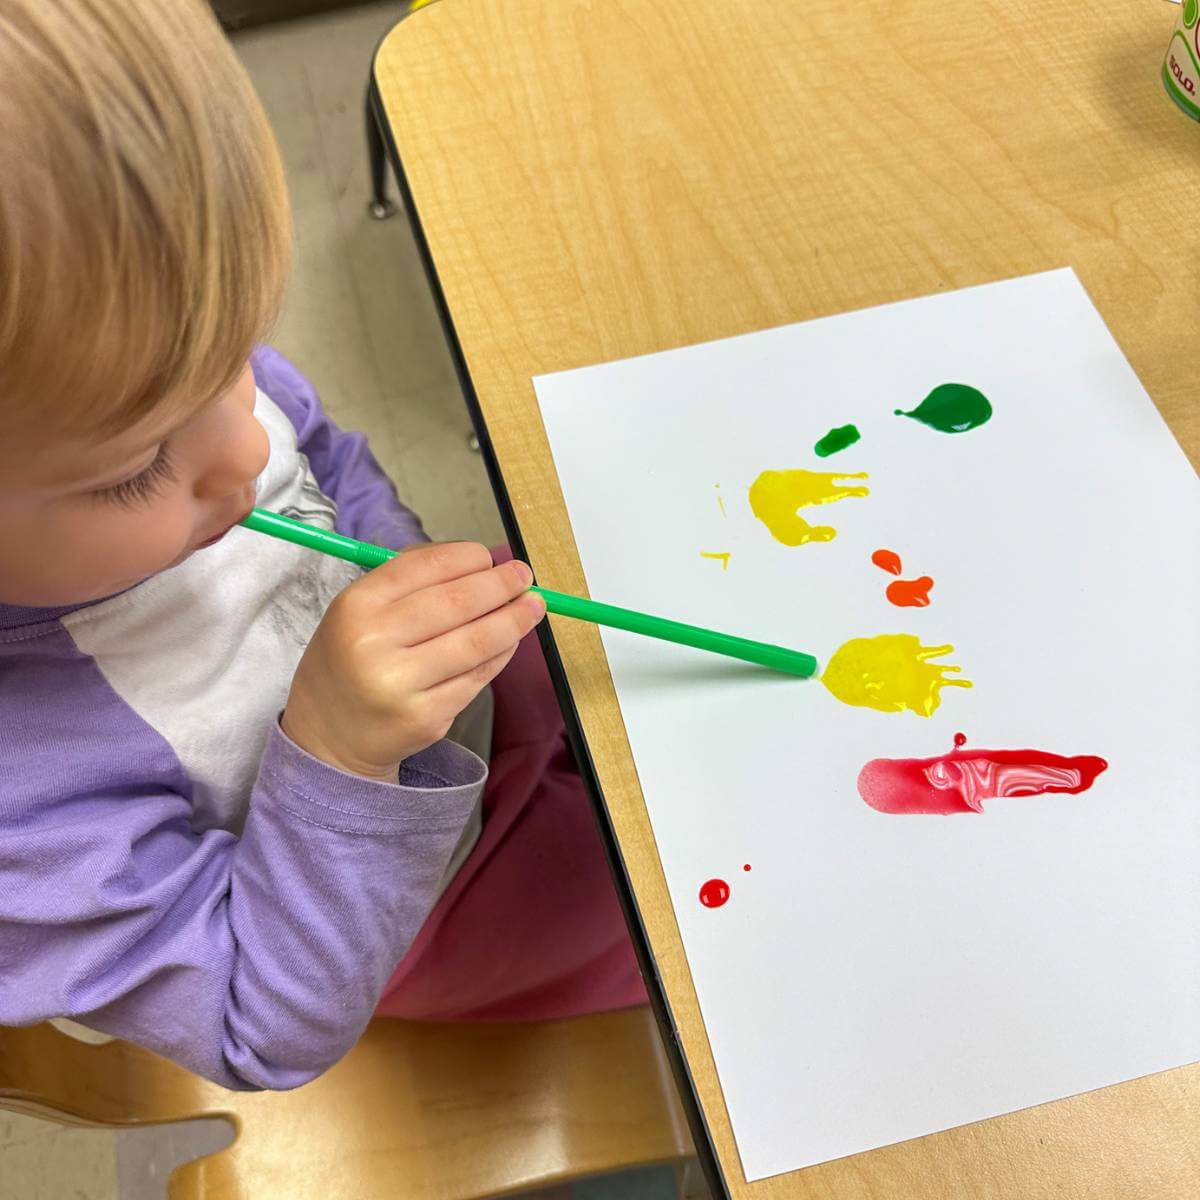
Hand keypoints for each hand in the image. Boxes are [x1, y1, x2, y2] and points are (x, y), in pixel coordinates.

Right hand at [281, 543, 544, 780]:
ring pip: (476, 642)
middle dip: (500, 585)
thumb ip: (409, 581)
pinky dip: (501, 654)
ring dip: (513, 620)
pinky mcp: (425, 718)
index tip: (491, 557)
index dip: (468, 558)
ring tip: (533, 606)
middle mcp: (374, 643)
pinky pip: (476, 678)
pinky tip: (510, 641)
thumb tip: (478, 562)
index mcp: (356, 605)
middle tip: (523, 576)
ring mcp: (401, 685)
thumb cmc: (351, 660)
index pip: (426, 566)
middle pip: (458, 603)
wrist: (330, 737)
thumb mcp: (359, 610)